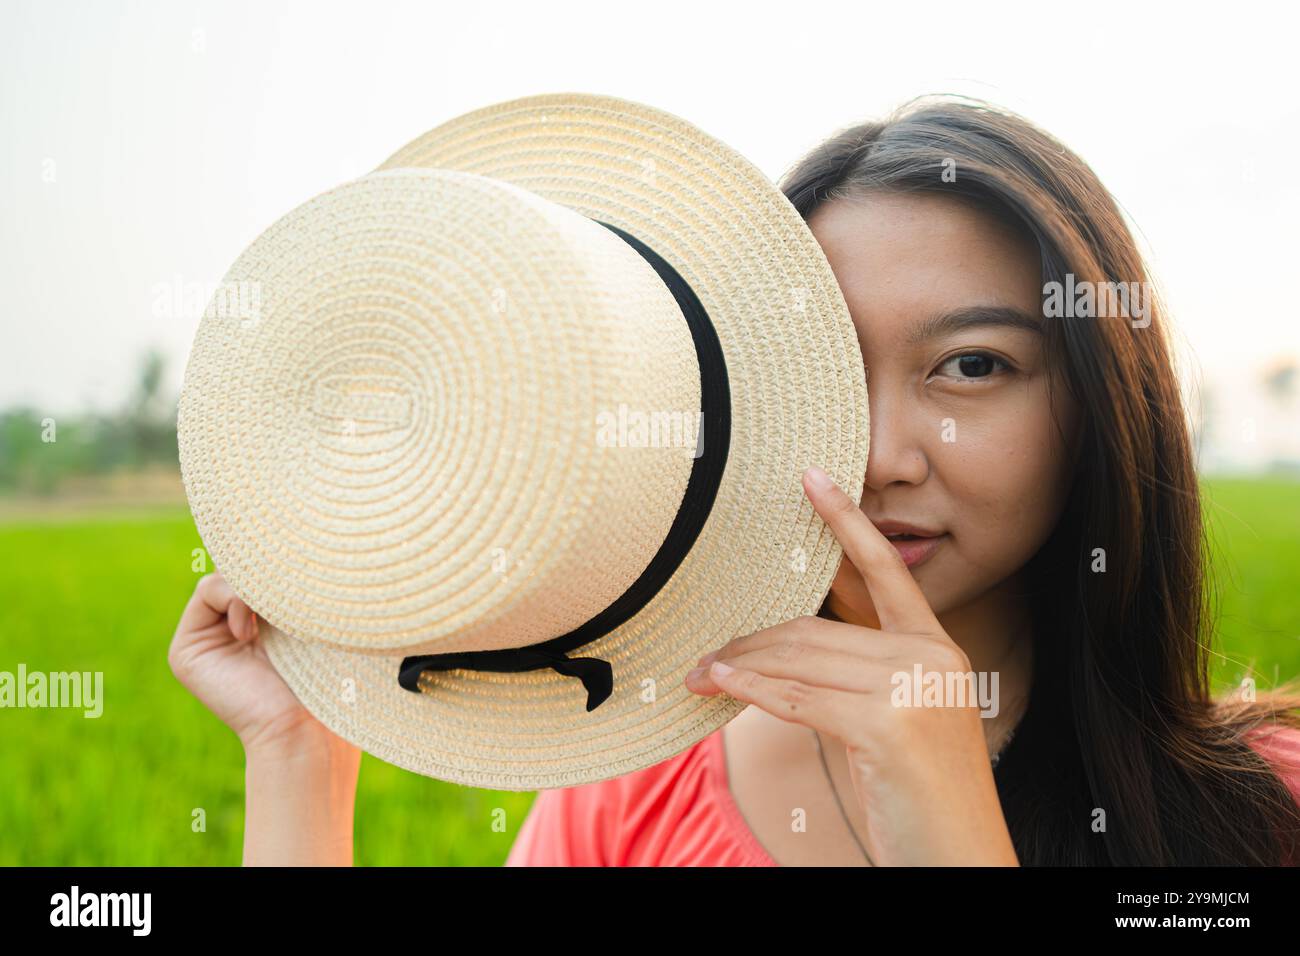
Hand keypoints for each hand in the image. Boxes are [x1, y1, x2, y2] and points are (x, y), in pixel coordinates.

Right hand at [168, 572, 357, 756]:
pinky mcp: (186, 649)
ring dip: (251, 586)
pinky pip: (206, 591)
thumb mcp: (311, 618)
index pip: (258, 570)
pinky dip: (234, 599)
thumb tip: (293, 540)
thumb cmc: (323, 674)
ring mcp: (204, 638)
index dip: (276, 562)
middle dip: (262, 570)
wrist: (302, 723)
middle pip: (238, 569)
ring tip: (270, 619)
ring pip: (222, 575)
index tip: (299, 569)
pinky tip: (250, 633)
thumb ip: (292, 586)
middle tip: (287, 583)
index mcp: (258, 622)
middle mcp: (228, 628)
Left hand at [684, 466, 1018, 865]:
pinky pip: (799, 698)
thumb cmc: (918, 798)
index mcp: (937, 647)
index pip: (886, 570)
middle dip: (750, 642)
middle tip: (703, 658)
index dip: (846, 521)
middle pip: (816, 629)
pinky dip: (752, 691)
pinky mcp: (889, 725)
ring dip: (739, 669)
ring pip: (800, 661)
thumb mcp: (891, 724)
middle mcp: (930, 656)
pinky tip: (720, 686)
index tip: (812, 476)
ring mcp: (913, 688)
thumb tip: (776, 656)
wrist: (962, 862)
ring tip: (699, 676)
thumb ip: (852, 680)